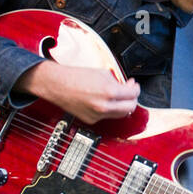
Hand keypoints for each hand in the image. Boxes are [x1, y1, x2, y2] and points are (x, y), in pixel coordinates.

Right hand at [18, 61, 139, 123]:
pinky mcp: (91, 120)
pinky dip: (108, 109)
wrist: (57, 85)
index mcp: (109, 92)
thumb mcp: (102, 73)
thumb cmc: (76, 76)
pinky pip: (106, 116)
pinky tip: (103, 100)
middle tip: (129, 91)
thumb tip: (127, 87)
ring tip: (117, 96)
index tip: (133, 85)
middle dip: (132, 99)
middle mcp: (105, 106)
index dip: (135, 89)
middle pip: (130, 108)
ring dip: (122, 105)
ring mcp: (98, 115)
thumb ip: (117, 81)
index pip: (133, 95)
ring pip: (119, 114)